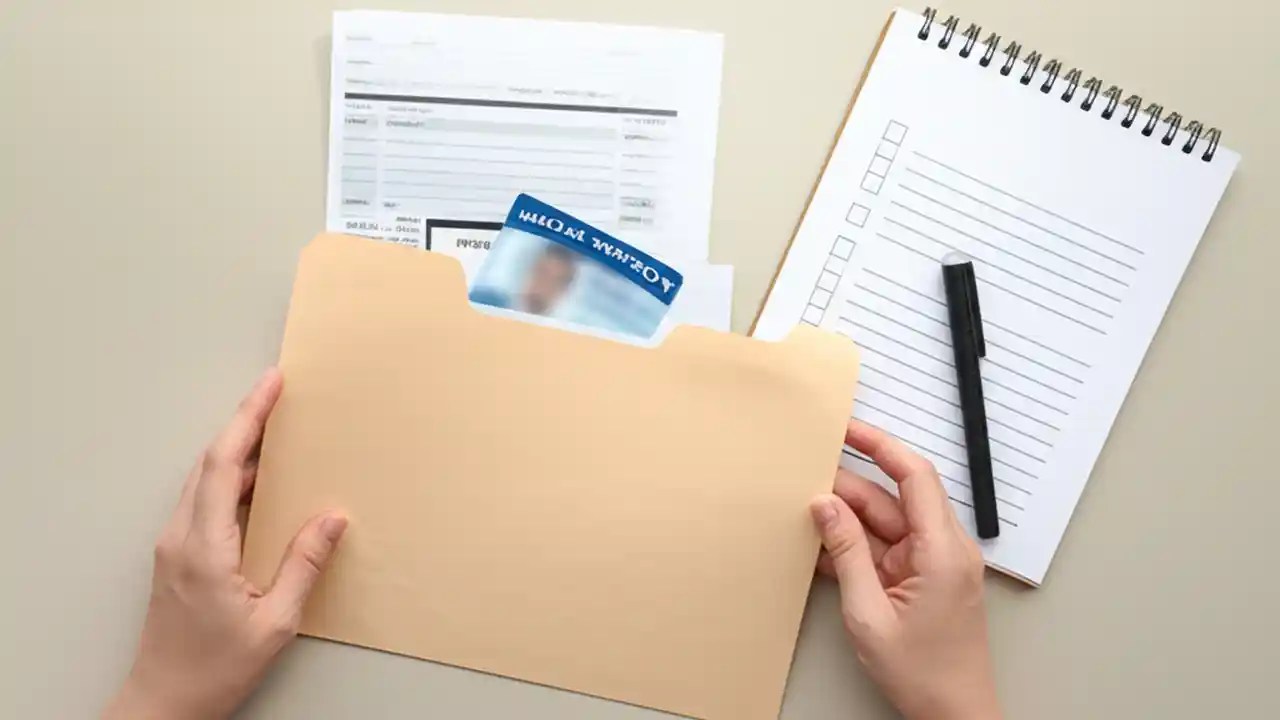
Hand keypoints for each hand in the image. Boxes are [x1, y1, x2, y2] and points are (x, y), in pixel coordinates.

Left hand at [104, 369, 347, 719]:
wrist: (163, 703)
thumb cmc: (213, 670)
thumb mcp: (274, 622)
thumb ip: (303, 565)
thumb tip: (330, 519)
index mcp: (204, 548)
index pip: (225, 465)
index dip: (250, 418)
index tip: (272, 385)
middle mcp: (180, 538)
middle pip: (210, 462)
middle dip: (245, 422)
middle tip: (277, 392)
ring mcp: (173, 546)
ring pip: (204, 480)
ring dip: (238, 450)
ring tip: (274, 430)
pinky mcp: (176, 557)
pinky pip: (203, 502)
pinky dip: (231, 479)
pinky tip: (257, 483)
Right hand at [811, 420, 999, 719]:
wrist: (956, 715)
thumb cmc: (926, 675)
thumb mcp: (869, 613)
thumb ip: (846, 553)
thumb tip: (825, 506)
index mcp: (943, 551)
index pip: (914, 475)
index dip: (880, 444)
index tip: (848, 428)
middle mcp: (945, 549)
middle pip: (893, 498)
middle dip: (848, 486)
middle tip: (805, 477)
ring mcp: (935, 563)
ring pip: (886, 522)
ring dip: (848, 519)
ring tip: (806, 514)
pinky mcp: (924, 578)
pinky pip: (887, 547)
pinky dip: (856, 546)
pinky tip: (825, 548)